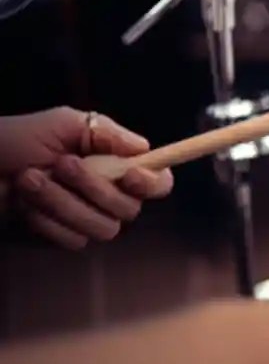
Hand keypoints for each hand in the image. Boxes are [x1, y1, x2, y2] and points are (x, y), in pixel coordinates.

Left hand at [0, 107, 173, 248]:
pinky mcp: (61, 237)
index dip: (152, 183)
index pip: (157, 183)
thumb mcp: (63, 123)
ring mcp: (85, 219)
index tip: (129, 173)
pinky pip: (73, 240)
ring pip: (101, 228)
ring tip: (29, 179)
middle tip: (61, 165)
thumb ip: (106, 132)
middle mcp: (107, 195)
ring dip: (63, 203)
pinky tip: (25, 205)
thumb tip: (144, 147)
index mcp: (115, 165)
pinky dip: (47, 221)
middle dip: (93, 187)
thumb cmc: (15, 140)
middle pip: (129, 209)